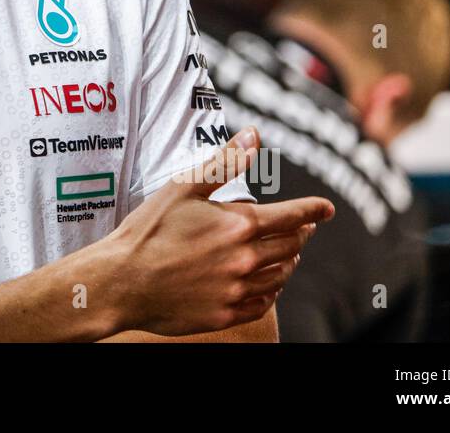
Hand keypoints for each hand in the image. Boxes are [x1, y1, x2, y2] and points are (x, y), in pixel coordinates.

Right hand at [102, 126, 332, 335]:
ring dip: (289, 261)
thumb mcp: (184, 187)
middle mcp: (245, 259)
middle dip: (301, 233)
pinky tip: (267, 282)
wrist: (121, 281)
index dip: (313, 210)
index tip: (327, 208)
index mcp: (238, 224)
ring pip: (281, 275)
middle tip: (303, 227)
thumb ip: (224, 163)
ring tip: (287, 253)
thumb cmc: (148, 230)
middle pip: (291, 246)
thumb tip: (253, 136)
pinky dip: (272, 289)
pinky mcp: (226, 313)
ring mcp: (237, 290)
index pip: (292, 216)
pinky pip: (264, 303)